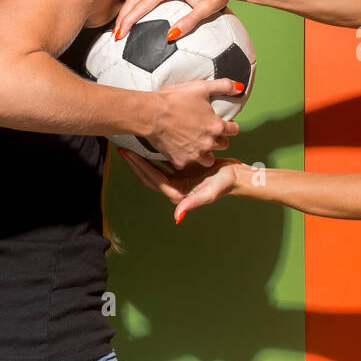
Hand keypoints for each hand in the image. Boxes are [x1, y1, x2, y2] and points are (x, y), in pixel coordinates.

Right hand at [113, 0, 236, 41]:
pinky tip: (137, 9)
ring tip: (122, 23)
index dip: (129, 20)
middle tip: (116, 32)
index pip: (142, 4)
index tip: (120, 34)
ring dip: (129, 6)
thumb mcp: (205, 11)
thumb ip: (187, 23)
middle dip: (123, 14)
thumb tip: (169, 37)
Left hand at [118, 150, 241, 221]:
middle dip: (136, 163)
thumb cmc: (224, 183)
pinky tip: (149, 143)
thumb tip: (177, 216)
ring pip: (153, 169)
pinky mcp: (182, 171)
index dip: (140, 167)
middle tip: (124, 149)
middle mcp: (174, 187)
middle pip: (148, 175)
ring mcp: (177, 179)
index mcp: (177, 193)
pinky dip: (154, 155)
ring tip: (131, 146)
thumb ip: (192, 203)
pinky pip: (163, 163)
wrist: (236, 175)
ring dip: (141, 159)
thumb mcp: (209, 193)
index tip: (130, 154)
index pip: (153, 179)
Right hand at [149, 78, 242, 169]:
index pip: (234, 130)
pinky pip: (186, 163)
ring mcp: (194, 153)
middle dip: (219, 140)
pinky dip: (183, 158)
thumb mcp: (201, 87)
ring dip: (205, 154)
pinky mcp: (180, 160)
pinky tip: (179, 150)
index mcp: (216, 126)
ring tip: (197, 146)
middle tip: (208, 133)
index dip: (230, 126)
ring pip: (208, 159)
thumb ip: (223, 86)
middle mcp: (208, 143)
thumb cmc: (174, 100)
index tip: (225, 125)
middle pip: (223, 145)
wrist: (151, 113)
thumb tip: (238, 87)